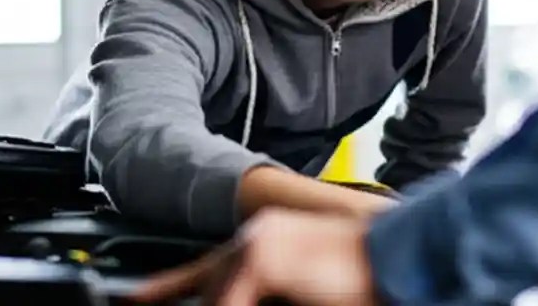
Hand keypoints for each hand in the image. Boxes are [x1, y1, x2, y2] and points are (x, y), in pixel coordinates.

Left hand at [130, 208, 380, 305]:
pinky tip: (271, 298)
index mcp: (265, 243)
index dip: (163, 289)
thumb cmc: (366, 278)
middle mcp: (254, 237)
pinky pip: (228, 304)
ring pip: (217, 299)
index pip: (200, 273)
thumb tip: (234, 298)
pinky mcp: (261, 260)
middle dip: (206, 305)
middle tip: (236, 299)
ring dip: (229, 303)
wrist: (404, 255)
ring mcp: (255, 245)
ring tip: (296, 292)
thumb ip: (271, 292)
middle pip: (209, 292)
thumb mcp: (306, 292)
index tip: (133, 300)